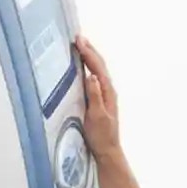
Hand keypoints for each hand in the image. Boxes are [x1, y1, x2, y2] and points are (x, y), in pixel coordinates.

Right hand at [75, 35, 120, 161]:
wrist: (107, 150)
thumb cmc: (101, 136)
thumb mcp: (97, 117)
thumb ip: (95, 96)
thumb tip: (92, 76)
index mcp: (108, 92)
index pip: (97, 68)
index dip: (88, 53)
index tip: (79, 41)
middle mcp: (108, 90)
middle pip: (99, 65)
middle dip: (89, 50)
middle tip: (78, 37)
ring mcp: (105, 94)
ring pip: (98, 70)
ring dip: (90, 56)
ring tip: (80, 45)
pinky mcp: (100, 99)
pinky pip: (95, 77)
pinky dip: (89, 67)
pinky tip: (83, 66)